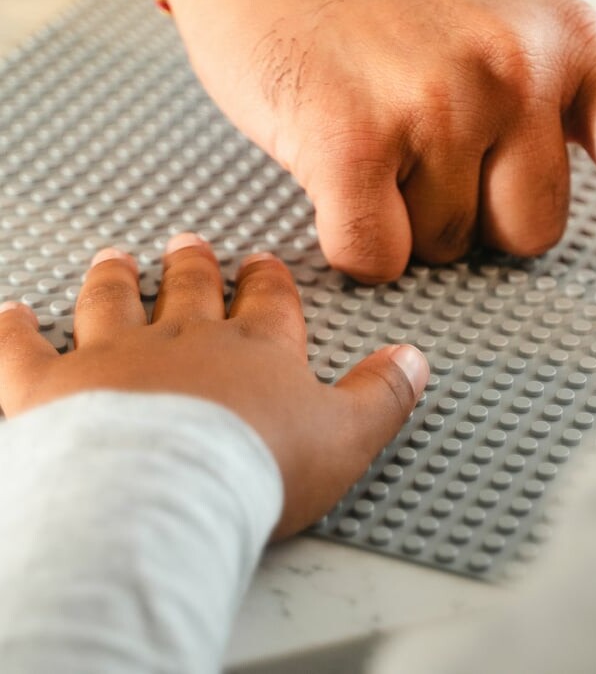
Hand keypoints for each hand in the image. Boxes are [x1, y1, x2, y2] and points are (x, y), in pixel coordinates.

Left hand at [0, 233, 428, 538]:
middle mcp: (182, 340)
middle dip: (192, 265)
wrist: (159, 493)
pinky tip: (11, 314)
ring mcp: (111, 358)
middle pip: (189, 290)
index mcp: (254, 349)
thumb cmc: (252, 468)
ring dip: (116, 280)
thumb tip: (415, 362)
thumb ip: (382, 395)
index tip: (262, 264)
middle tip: (187, 242)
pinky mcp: (46, 389)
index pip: (267, 302)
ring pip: (113, 303)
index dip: (267, 281)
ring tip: (117, 260)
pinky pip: (22, 349)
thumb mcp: (346, 435)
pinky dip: (13, 330)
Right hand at [165, 0, 595, 303]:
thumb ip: (584, 86)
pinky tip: (336, 162)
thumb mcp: (511, 19)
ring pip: (451, 249)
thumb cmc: (393, 1)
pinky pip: (378, 257)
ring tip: (381, 130)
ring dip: (411, 215)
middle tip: (428, 138)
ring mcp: (440, 99)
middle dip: (478, 213)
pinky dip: (354, 237)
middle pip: (533, 235)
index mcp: (572, 44)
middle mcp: (520, 68)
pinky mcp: (354, 135)